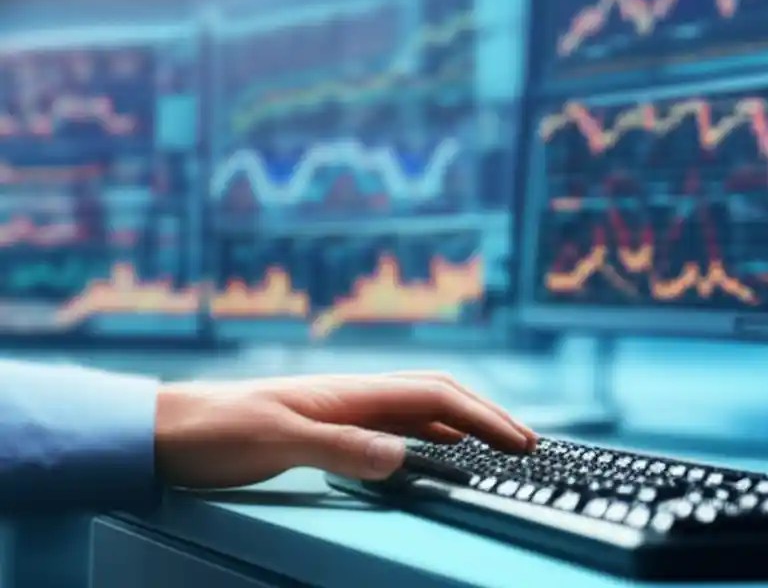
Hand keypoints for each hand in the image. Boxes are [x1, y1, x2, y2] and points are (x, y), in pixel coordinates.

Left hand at [154, 372, 536, 488]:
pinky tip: (432, 451)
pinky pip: (394, 426)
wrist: (160, 428)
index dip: (484, 418)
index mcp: (350, 392)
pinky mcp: (325, 427)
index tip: (520, 442)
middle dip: (487, 415)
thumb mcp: (277, 440)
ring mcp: (340, 409)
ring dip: (462, 424)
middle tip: (525, 442)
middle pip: (438, 396)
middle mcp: (352, 395)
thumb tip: (402, 457)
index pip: (435, 399)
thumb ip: (341, 446)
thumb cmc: (211, 430)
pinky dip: (429, 436)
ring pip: (419, 410)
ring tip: (495, 444)